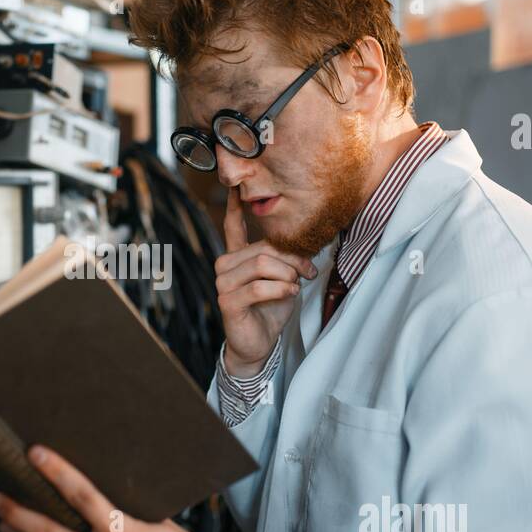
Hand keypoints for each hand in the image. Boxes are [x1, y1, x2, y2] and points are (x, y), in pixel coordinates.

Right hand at [217, 186, 316, 375]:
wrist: (259, 344)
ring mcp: (223, 283)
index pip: (233, 227)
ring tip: (296, 284)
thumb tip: (303, 242)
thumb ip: (285, 259)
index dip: (234, 207)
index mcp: (237, 257)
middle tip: (308, 271)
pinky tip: (290, 292)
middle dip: (292, 259)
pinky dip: (281, 289)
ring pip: (261, 265)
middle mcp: (225, 266)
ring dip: (287, 275)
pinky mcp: (228, 301)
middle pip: (263, 249)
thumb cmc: (271, 310)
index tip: (235, 187)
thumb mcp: (283, 278)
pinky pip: (259, 287)